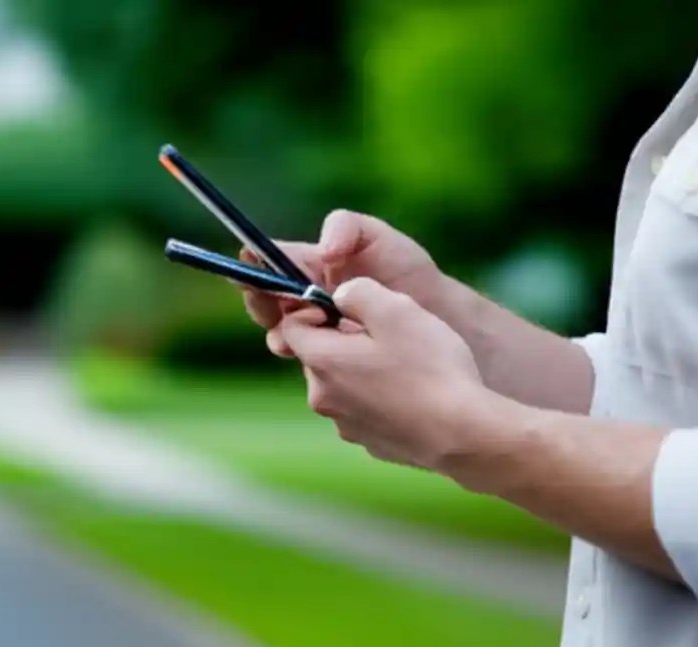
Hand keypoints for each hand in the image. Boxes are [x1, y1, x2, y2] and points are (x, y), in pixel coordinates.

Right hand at [241, 210, 444, 356]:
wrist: (446, 323)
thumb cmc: (410, 274)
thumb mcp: (380, 237)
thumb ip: (346, 228)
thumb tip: (322, 250)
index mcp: (310, 269)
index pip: (270, 266)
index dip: (256, 268)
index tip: (251, 266)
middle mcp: (306, 304)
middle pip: (267, 306)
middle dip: (263, 305)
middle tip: (274, 307)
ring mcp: (318, 338)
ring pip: (285, 340)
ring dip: (283, 338)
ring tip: (289, 338)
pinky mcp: (332, 369)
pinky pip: (312, 368)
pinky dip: (312, 364)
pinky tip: (322, 360)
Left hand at [278, 277, 497, 476]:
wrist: (464, 434)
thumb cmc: (430, 368)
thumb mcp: (395, 309)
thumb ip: (357, 291)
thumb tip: (341, 295)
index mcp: (321, 361)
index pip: (291, 326)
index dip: (316, 309)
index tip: (350, 309)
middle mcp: (323, 398)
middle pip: (318, 355)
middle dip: (344, 340)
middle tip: (386, 335)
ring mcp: (346, 425)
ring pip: (343, 383)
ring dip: (362, 369)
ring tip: (406, 365)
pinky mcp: (370, 442)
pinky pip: (365, 409)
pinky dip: (380, 397)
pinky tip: (414, 394)